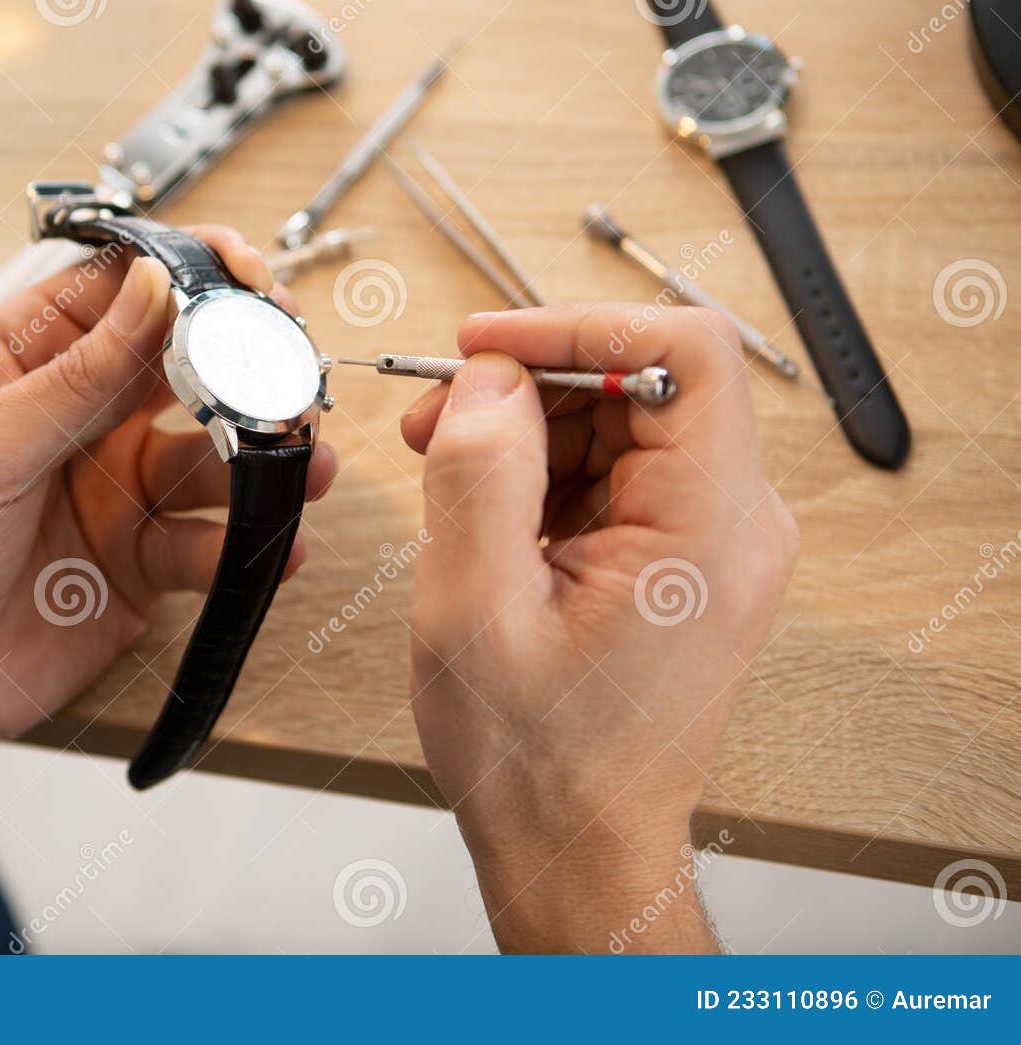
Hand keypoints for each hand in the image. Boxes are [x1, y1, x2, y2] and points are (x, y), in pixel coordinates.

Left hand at [0, 227, 335, 767]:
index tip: (247, 275)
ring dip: (265, 454)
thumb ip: (75, 375)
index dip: (189, 272)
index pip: (121, 289)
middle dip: (248, 362)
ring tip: (305, 461)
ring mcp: (117, 488)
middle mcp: (81, 416)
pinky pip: (209, 542)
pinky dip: (249, 542)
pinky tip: (281, 544)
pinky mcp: (141, 562)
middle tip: (293, 372)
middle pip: (187, 364)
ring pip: (215, 453)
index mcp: (26, 361)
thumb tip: (154, 286)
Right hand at [399, 305, 797, 952]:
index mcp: (709, 527)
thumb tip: (487, 377)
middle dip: (532, 383)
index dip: (578, 324)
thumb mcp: (475, 607)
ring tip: (445, 473)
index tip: (486, 347)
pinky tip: (485, 516)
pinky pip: (615, 473)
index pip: (686, 350)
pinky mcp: (683, 559)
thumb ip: (479, 472)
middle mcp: (734, 524)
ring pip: (622, 423)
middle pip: (645, 382)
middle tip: (436, 418)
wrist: (578, 847)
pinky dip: (543, 474)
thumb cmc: (538, 758)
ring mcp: (713, 542)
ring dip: (527, 429)